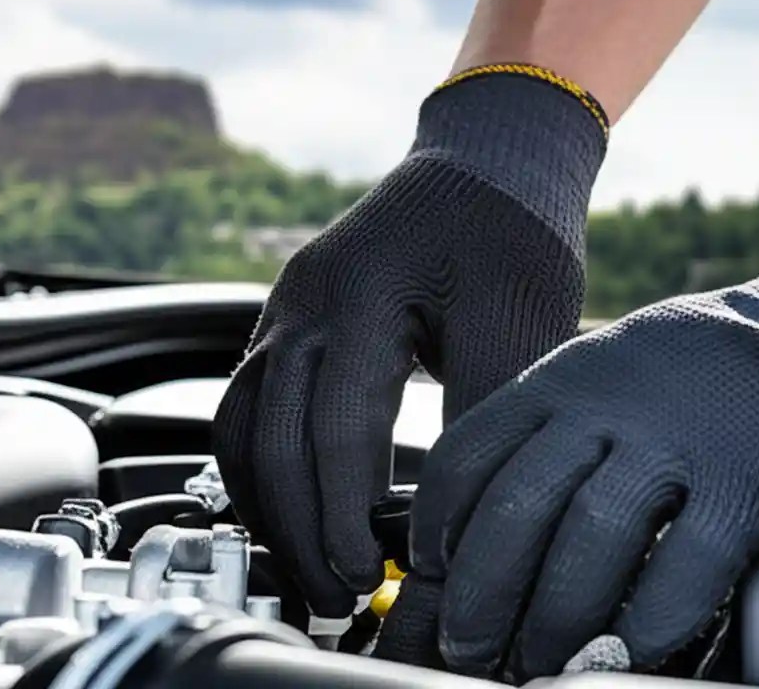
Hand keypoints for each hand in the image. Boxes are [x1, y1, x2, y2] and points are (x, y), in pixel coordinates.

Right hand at [211, 67, 607, 616]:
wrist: (487, 165)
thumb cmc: (511, 233)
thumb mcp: (518, 322)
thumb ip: (481, 414)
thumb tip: (453, 514)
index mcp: (357, 294)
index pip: (332, 429)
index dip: (346, 514)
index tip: (373, 572)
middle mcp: (303, 302)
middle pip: (270, 438)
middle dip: (300, 529)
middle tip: (337, 594)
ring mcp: (285, 309)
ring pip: (240, 427)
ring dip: (268, 505)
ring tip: (307, 565)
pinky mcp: (287, 322)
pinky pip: (246, 405)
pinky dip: (259, 467)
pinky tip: (288, 507)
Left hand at [387, 200, 758, 679]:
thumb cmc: (703, 368)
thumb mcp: (605, 370)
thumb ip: (550, 426)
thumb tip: (486, 506)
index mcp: (560, 381)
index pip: (468, 457)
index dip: (436, 527)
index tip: (430, 575)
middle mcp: (604, 409)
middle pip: (514, 511)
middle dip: (480, 594)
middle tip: (468, 646)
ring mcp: (673, 445)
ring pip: (588, 544)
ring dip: (552, 621)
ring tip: (535, 666)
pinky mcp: (743, 486)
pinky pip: (684, 568)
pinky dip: (647, 623)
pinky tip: (623, 654)